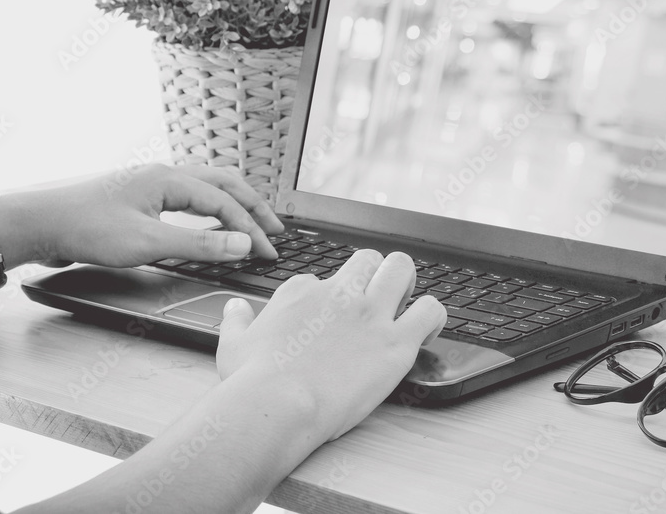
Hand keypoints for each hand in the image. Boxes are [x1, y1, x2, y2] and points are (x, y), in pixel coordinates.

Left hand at [26, 164, 283, 266]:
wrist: (37, 223)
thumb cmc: (84, 228)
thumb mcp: (147, 243)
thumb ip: (199, 245)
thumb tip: (242, 243)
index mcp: (169, 179)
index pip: (226, 202)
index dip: (251, 228)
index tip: (267, 251)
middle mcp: (163, 174)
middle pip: (223, 183)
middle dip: (253, 205)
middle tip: (275, 229)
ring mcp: (149, 183)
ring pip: (205, 185)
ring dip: (233, 202)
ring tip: (250, 220)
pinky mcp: (137, 196)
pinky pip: (187, 195)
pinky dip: (209, 206)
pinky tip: (206, 221)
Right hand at [215, 250, 447, 441]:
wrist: (276, 406)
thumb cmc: (252, 382)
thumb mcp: (232, 343)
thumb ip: (236, 320)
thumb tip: (235, 307)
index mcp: (303, 291)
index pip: (324, 278)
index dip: (330, 298)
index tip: (330, 319)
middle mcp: (340, 294)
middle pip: (369, 259)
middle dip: (376, 273)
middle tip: (378, 299)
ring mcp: (370, 315)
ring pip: (402, 269)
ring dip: (407, 283)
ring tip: (406, 305)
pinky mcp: (395, 343)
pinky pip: (430, 310)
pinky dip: (433, 316)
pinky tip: (427, 330)